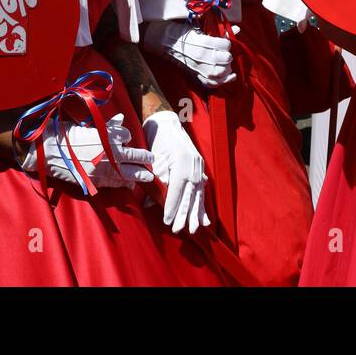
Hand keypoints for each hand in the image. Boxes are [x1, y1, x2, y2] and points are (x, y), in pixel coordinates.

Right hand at [20, 113, 154, 189]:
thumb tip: (121, 119)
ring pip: (127, 173)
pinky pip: (114, 183)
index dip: (126, 137)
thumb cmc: (65, 135)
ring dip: (139, 174)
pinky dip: (123, 184)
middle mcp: (107, 152)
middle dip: (143, 158)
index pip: (125, 136)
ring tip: (147, 177)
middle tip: (151, 159)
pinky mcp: (94, 180)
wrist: (46, 152)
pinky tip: (130, 184)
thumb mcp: (87, 127)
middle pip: (132, 155)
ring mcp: (102, 168)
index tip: (126, 139)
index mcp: (105, 136)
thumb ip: (107, 126)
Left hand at [141, 110, 208, 233]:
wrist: (166, 125)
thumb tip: (151, 204)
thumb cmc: (157, 142)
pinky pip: (202, 190)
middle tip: (179, 229)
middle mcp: (194, 167)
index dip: (172, 207)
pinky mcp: (200, 169)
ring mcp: (199, 168)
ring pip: (198, 195)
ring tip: (194, 229)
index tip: (168, 221)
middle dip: (184, 215)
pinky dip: (202, 205)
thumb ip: (155, 184)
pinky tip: (205, 219)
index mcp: (182, 164)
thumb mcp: (153, 162)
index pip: (176, 191)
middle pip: (189, 196)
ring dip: (195, 214)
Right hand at [143, 19, 235, 87]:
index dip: (227, 43)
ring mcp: (199, 67)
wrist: (166, 42)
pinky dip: (223, 81)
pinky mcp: (196, 75)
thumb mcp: (200, 27)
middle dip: (228, 55)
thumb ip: (219, 30)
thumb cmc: (184, 32)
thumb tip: (236, 28)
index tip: (223, 43)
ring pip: (222, 72)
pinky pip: (213, 83)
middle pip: (226, 59)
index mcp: (203, 42)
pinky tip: (230, 76)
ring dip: (227, 67)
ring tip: (224, 63)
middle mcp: (202, 56)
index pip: (226, 45)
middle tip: (224, 52)